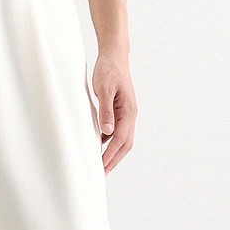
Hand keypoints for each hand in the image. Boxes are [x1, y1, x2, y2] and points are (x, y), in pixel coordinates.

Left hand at [91, 50, 135, 172]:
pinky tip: (98, 146)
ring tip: (100, 165)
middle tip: (101, 174)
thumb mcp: (104, 90)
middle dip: (113, 160)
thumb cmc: (109, 70)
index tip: (101, 167)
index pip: (121, 140)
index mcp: (129, 111)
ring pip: (122, 139)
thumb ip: (106, 111)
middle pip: (125, 144)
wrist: (114, 56)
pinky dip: (109, 142)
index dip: (110, 155)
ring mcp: (126, 113)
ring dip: (112, 153)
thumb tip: (107, 132)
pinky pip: (116, 131)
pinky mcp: (120, 110)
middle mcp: (130, 114)